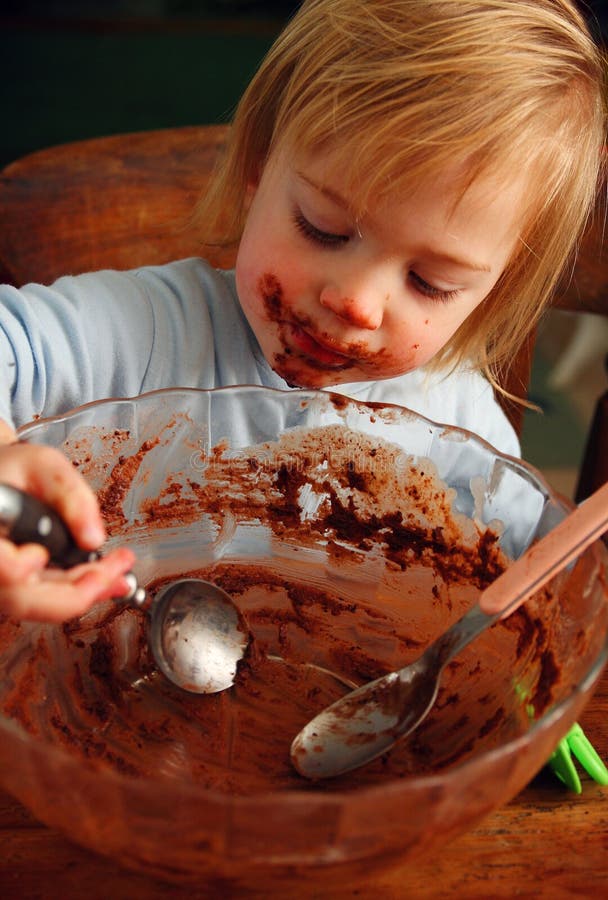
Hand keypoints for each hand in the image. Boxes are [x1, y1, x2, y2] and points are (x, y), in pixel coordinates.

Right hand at [0, 438, 134, 621]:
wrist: (2, 476)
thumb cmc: (14, 468)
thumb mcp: (44, 465)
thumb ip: (70, 496)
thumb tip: (92, 537)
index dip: (17, 569)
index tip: (41, 554)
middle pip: (23, 599)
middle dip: (79, 591)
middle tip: (117, 574)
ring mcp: (1, 578)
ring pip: (36, 605)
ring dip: (84, 593)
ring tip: (119, 575)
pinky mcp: (14, 586)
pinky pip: (43, 601)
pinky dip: (77, 592)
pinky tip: (103, 579)